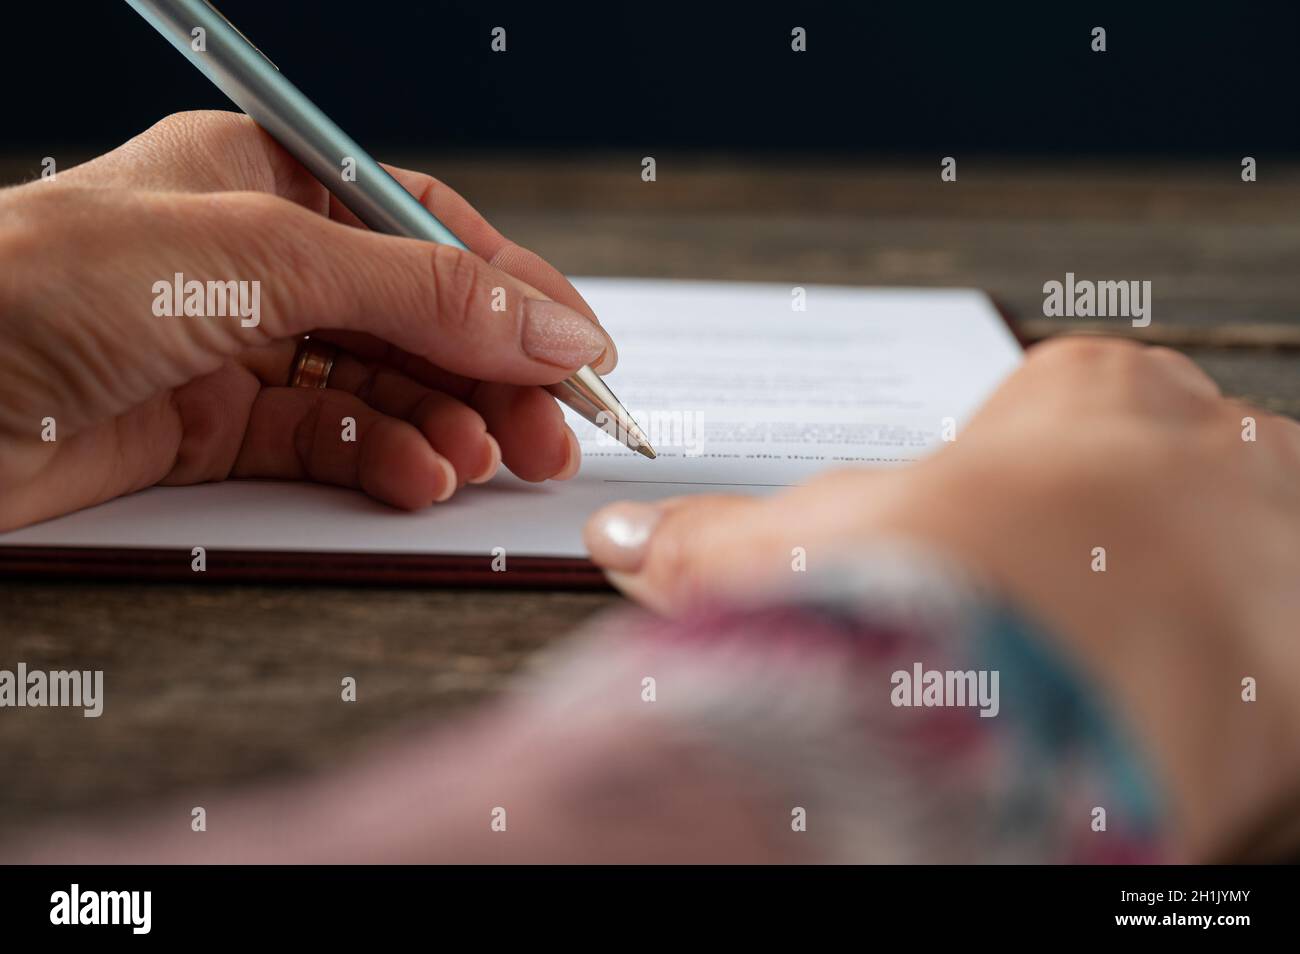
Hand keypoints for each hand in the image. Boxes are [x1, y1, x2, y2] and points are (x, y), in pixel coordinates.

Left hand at [0, 111, 615, 530]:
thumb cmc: (34, 285)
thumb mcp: (257, 261)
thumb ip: (414, 294)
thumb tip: (543, 323)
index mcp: (265, 180)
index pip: (425, 231)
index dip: (511, 289)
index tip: (582, 350)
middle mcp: (257, 261)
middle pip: (414, 316)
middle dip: (490, 373)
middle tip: (552, 432)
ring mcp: (237, 347)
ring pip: (381, 385)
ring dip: (444, 425)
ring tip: (484, 461)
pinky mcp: (213, 427)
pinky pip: (330, 440)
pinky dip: (383, 460)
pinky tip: (416, 478)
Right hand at [584, 337, 1299, 860]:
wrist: (1064, 694)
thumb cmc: (944, 581)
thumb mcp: (814, 551)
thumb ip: (718, 542)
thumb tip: (618, 542)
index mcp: (1094, 391)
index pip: (1075, 411)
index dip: (1023, 490)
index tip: (1000, 552)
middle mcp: (1216, 441)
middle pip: (1176, 484)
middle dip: (1125, 548)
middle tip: (1061, 623)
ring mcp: (1286, 534)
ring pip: (1248, 561)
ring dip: (1188, 617)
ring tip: (1106, 683)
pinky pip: (1275, 652)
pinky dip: (1227, 688)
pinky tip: (1153, 722)